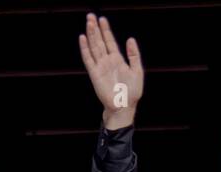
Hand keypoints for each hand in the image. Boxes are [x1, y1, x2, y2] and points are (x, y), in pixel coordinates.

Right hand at [79, 13, 142, 128]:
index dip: (106, 30)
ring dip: (90, 35)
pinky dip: (85, 49)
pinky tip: (82, 38)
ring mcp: (100, 66)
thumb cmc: (132, 92)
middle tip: (91, 16)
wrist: (124, 107)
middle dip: (95, 29)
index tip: (102, 19)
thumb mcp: (137, 71)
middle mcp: (107, 61)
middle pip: (99, 41)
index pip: (109, 41)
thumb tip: (130, 39)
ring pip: (93, 47)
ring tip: (88, 22)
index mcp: (117, 60)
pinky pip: (88, 59)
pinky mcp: (94, 74)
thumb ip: (133, 55)